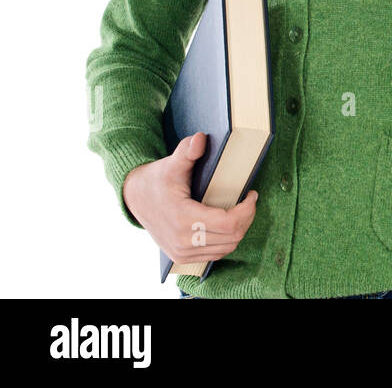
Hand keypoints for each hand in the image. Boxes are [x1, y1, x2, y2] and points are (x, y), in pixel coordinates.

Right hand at [122, 132, 258, 265]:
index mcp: (183, 218)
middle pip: (232, 237)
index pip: (229, 223)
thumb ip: (187, 152)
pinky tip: (228, 224)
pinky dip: (227, 241)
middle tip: (249, 200)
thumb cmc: (156, 180)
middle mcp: (183, 240)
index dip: (247, 209)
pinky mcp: (181, 257)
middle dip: (247, 217)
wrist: (135, 198)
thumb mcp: (171, 164)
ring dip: (239, 230)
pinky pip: (215, 254)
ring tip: (241, 210)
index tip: (251, 194)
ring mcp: (182, 252)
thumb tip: (200, 138)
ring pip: (227, 248)